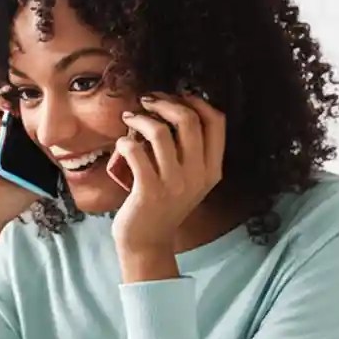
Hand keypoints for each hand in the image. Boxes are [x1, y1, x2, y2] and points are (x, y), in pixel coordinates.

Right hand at [0, 94, 40, 269]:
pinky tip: (2, 126)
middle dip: (13, 105)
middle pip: (2, 115)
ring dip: (0, 105)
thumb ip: (44, 164)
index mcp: (8, 151)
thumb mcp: (34, 182)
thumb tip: (63, 148)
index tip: (38, 112)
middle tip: (24, 103)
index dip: (26, 117)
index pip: (17, 126)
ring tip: (11, 107)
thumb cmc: (6, 203)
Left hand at [108, 92, 226, 276]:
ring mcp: (174, 184)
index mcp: (212, 169)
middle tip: (147, 101)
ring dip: (141, 119)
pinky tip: (122, 144)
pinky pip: (135, 151)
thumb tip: (171, 107)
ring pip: (160, 132)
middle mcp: (198, 175)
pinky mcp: (149, 191)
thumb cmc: (164, 205)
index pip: (217, 121)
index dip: (196, 100)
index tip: (176, 95)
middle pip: (189, 119)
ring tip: (130, 119)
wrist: (148, 242)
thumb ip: (189, 150)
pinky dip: (125, 141)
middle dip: (165, 102)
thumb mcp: (188, 180)